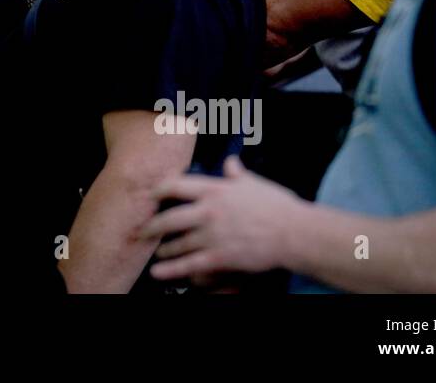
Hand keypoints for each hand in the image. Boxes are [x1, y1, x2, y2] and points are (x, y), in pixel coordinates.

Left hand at [136, 156, 304, 281]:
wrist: (294, 233)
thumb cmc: (276, 206)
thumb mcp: (254, 183)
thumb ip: (237, 173)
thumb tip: (230, 162)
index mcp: (215, 190)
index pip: (176, 185)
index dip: (158, 190)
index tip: (150, 195)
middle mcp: (208, 211)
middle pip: (169, 218)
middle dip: (151, 226)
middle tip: (141, 230)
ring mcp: (212, 235)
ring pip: (177, 243)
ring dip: (163, 249)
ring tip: (156, 252)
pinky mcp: (219, 257)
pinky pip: (188, 264)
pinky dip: (170, 270)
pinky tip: (157, 273)